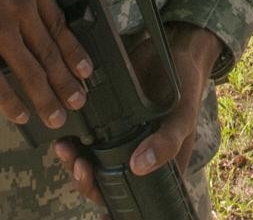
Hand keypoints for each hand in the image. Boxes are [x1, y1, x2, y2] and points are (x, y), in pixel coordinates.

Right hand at [0, 0, 92, 129]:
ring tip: (57, 117)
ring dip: (46, 99)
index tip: (85, 68)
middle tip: (79, 100)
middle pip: (50, 52)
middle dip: (67, 81)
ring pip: (30, 72)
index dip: (74, 50)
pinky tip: (20, 116)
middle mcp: (19, 6)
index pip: (59, 23)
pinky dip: (10, 102)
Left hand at [51, 23, 221, 203]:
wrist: (174, 49)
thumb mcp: (183, 117)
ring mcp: (119, 140)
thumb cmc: (188, 88)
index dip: (116, 210)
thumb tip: (138, 167)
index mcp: (157, 166)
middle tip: (80, 168)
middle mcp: (135, 157)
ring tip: (66, 150)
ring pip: (92, 164)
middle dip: (88, 183)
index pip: (134, 198)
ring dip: (75, 164)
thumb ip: (166, 143)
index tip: (101, 216)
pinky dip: (73, 141)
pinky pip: (86, 138)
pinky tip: (65, 135)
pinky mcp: (105, 120)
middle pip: (105, 184)